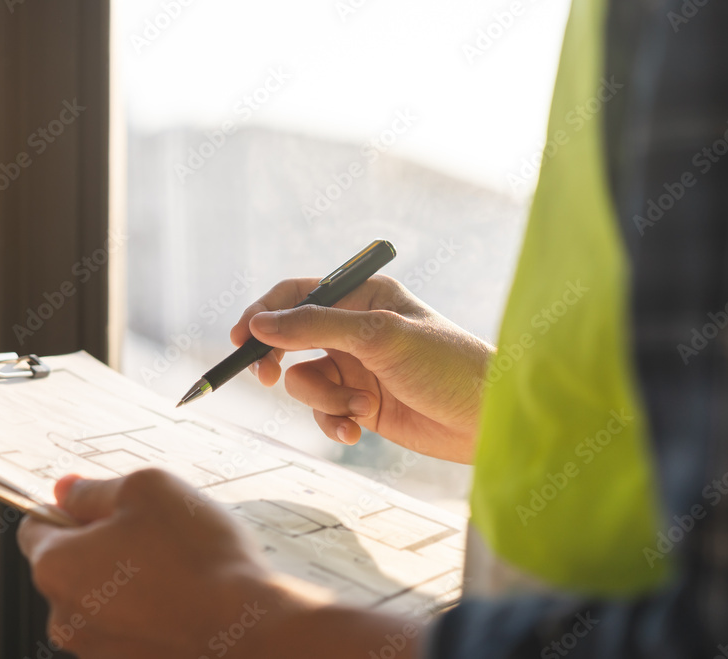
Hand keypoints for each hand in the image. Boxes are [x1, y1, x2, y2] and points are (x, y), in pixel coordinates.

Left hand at [17, 470, 421, 658]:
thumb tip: (66, 489)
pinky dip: (146, 605)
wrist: (244, 627)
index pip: (34, 525)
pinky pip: (125, 622)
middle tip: (152, 528)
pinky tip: (181, 592)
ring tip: (175, 563)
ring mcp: (95, 647)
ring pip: (100, 594)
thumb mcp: (146, 489)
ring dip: (126, 574)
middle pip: (69, 563)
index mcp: (56, 566)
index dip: (69, 506)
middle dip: (102, 541)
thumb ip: (94, 489)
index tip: (104, 502)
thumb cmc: (197, 557)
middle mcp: (64, 615)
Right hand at [231, 275, 492, 462]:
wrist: (487, 419)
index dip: (264, 314)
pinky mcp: (362, 404)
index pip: (298, 294)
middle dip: (278, 360)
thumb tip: (259, 323)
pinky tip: (357, 432)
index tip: (240, 340)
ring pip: (305, 381)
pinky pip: (324, 411)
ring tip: (356, 409)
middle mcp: (356, 329)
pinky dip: (333, 423)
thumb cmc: (446, 365)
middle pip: (291, 339)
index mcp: (363, 297)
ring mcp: (357, 368)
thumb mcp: (379, 336)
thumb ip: (316, 326)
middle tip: (264, 378)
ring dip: (322, 400)